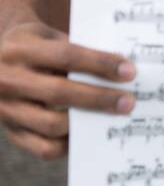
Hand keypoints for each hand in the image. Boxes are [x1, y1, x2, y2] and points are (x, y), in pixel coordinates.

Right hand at [0, 21, 135, 159]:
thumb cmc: (32, 47)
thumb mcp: (46, 37)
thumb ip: (77, 50)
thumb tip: (120, 71)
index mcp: (19, 50)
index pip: (65, 56)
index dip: (100, 64)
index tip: (129, 72)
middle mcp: (7, 80)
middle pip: (60, 92)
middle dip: (100, 98)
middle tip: (128, 101)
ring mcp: (6, 110)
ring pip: (52, 124)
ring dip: (88, 123)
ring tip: (112, 117)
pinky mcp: (11, 134)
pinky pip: (45, 148)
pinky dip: (71, 144)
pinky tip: (89, 133)